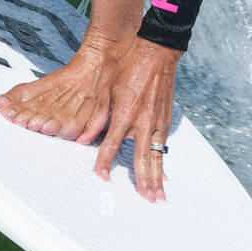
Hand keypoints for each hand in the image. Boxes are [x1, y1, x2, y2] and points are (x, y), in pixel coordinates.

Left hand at [91, 37, 181, 202]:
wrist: (156, 51)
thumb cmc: (129, 66)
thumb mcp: (109, 88)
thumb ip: (99, 114)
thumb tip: (86, 136)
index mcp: (125, 114)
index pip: (111, 146)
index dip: (104, 163)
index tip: (100, 177)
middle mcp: (143, 122)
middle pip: (142, 158)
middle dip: (143, 181)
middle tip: (146, 199)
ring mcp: (157, 122)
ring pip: (157, 156)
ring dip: (157, 178)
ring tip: (158, 196)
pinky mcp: (165, 119)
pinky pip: (163, 146)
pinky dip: (163, 162)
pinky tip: (164, 175)